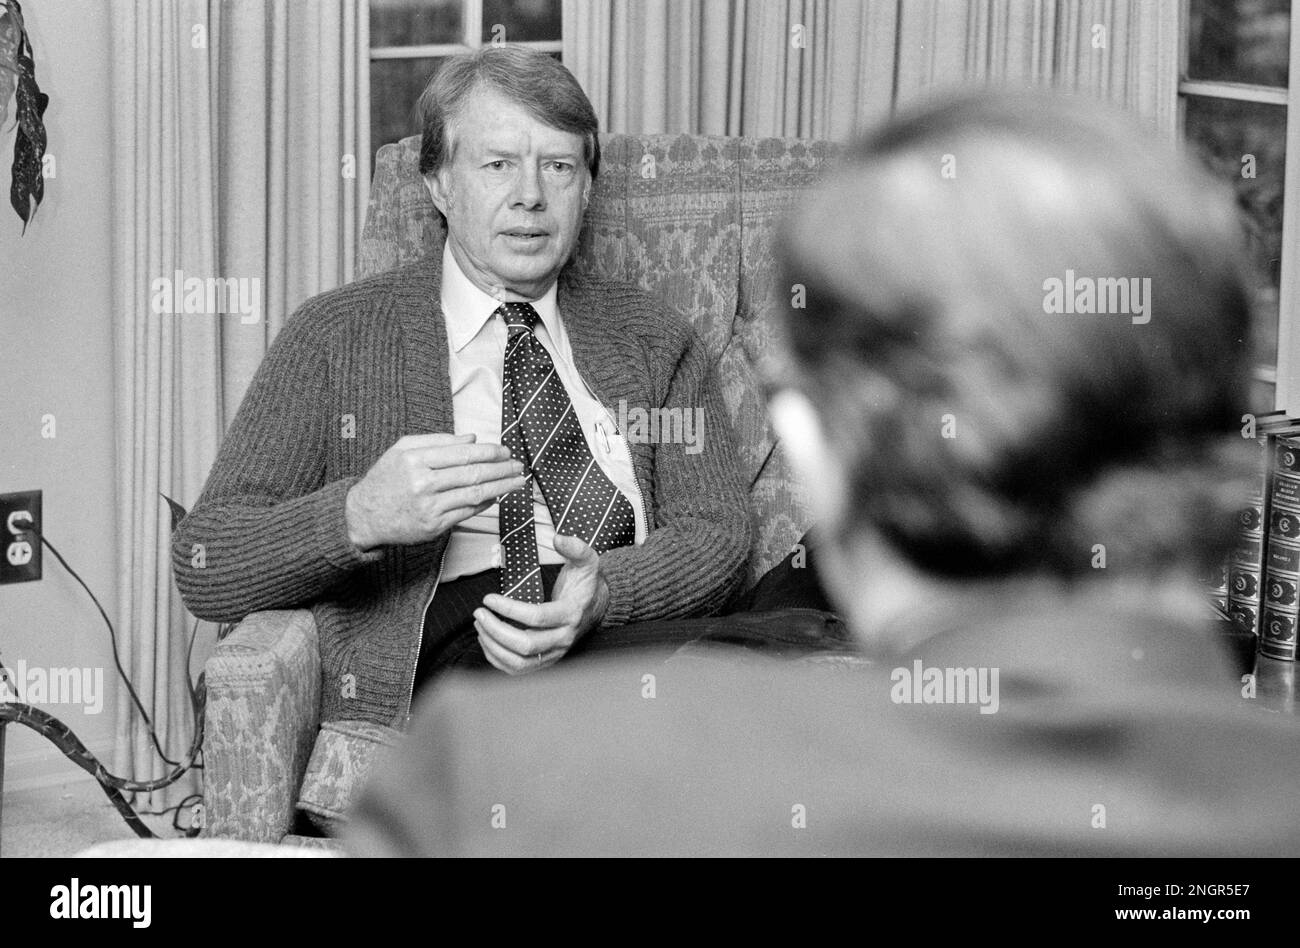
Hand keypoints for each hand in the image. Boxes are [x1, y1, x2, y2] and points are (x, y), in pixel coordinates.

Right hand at [345, 433, 526, 550]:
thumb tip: (472, 438)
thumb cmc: (385, 479)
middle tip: (518, 465)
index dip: (489, 452)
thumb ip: (437, 440)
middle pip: (472, 473)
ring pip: (474, 493)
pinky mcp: (433, 526)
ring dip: (501, 487)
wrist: (363, 516)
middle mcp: (423, 482)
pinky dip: (485, 503)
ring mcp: (429, 506)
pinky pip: (467, 512)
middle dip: (501, 469)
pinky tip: (497, 496)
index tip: (505, 450)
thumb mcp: (402, 450)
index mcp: (415, 459)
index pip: (462, 453)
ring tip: (517, 481)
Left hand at [474, 534, 609, 674]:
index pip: (537, 618)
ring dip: (494, 646)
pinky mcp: (547, 661)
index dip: (509, 609)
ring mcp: (555, 653)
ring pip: (519, 662)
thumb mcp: (587, 561)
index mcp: (571, 614)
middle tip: (479, 613)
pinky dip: (498, 659)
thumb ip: (575, 547)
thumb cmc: (586, 583)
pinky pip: (518, 669)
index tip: (489, 598)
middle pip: (526, 645)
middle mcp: (564, 638)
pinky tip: (487, 641)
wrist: (597, 607)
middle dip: (496, 630)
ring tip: (480, 626)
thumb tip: (558, 538)